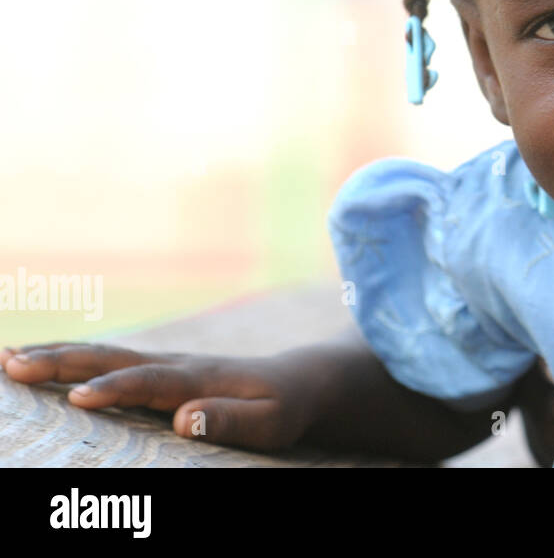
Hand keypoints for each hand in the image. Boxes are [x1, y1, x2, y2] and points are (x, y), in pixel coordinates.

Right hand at [1, 342, 315, 451]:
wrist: (300, 380)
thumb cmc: (284, 408)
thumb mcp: (270, 422)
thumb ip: (230, 420)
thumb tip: (184, 419)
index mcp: (198, 379)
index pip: (149, 383)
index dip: (114, 389)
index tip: (77, 398)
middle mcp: (175, 365)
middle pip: (112, 359)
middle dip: (62, 362)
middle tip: (13, 365)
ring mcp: (164, 363)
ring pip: (103, 354)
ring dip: (56, 354)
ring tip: (7, 357)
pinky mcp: (158, 370)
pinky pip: (107, 361)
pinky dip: (71, 358)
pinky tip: (39, 361)